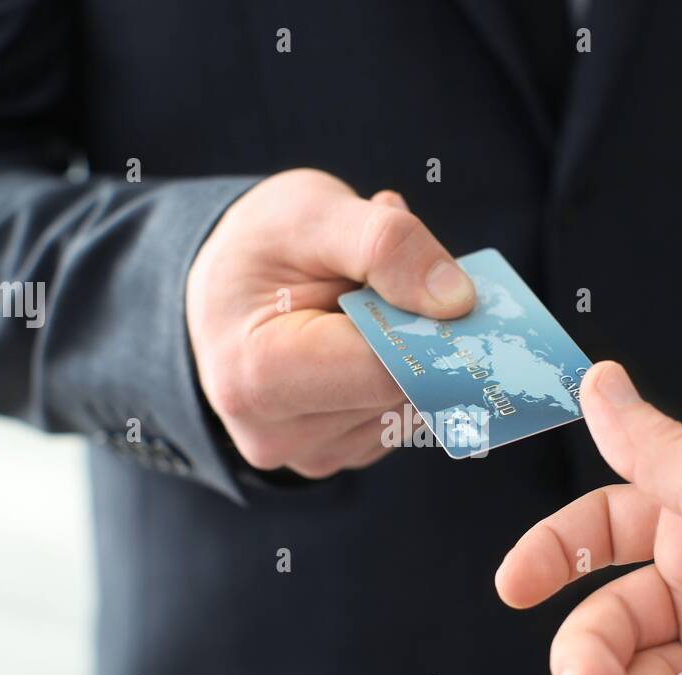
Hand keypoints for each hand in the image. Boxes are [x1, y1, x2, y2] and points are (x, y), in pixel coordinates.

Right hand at [186, 168, 474, 477]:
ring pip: (413, 407)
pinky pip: (404, 415)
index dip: (428, 327)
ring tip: (368, 306)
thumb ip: (384, 244)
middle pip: (402, 393)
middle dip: (421, 335)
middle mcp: (280, 434)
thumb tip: (457, 300)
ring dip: (415, 352)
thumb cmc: (259, 245)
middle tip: (397, 280)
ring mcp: (313, 453)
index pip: (384, 371)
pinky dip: (405, 372)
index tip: (448, 287)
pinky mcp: (343, 454)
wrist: (224, 289)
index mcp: (258, 377)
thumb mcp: (310, 213)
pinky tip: (370, 338)